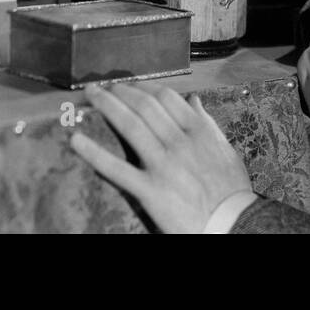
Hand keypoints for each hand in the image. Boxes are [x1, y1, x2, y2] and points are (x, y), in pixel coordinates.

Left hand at [70, 83, 252, 232]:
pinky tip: (77, 140)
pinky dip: (94, 153)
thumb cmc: (231, 190)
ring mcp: (164, 165)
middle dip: (121, 92)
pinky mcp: (150, 190)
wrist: (232, 224)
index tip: (130, 85)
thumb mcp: (226, 150)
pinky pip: (117, 169)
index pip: (166, 97)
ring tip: (90, 97)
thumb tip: (194, 100)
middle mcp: (180, 142)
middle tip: (103, 88)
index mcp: (199, 131)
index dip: (143, 87)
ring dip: (107, 106)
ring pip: (131, 126)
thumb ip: (207, 124)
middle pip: (145, 106)